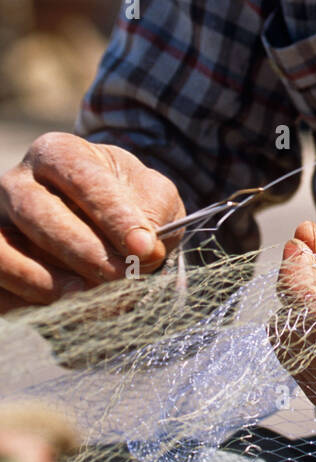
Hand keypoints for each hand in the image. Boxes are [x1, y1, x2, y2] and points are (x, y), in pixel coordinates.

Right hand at [0, 133, 184, 313]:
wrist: (105, 224)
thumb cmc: (129, 203)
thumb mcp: (152, 195)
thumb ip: (155, 213)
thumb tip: (146, 250)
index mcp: (61, 153)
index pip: (82, 178)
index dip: (113, 214)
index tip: (142, 246)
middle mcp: (20, 181)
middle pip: (35, 210)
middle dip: (81, 248)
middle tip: (120, 274)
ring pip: (3, 248)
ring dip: (42, 277)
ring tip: (83, 293)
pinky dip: (22, 299)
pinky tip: (58, 307)